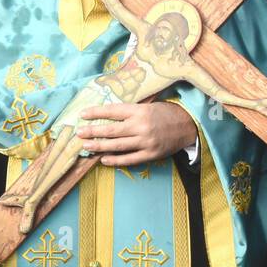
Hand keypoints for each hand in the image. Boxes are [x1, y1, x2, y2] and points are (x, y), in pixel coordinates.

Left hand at [74, 101, 196, 165]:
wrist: (188, 125)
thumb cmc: (165, 113)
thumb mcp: (148, 106)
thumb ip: (130, 111)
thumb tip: (106, 115)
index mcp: (140, 111)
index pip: (112, 111)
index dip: (96, 113)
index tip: (82, 114)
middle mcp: (141, 126)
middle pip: (112, 130)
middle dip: (93, 132)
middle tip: (79, 133)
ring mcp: (146, 142)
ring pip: (117, 145)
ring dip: (100, 146)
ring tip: (86, 146)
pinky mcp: (151, 154)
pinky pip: (129, 159)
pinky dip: (115, 160)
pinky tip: (103, 159)